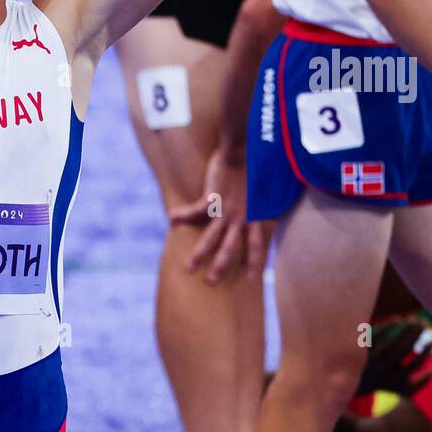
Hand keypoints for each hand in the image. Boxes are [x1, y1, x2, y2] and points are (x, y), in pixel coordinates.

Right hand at [167, 146, 266, 283]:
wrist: (243, 151)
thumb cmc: (252, 167)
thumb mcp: (260, 191)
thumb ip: (256, 204)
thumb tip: (258, 209)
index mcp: (255, 216)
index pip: (257, 244)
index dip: (254, 262)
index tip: (251, 278)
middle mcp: (242, 217)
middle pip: (231, 247)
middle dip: (221, 266)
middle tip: (212, 281)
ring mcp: (227, 209)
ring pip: (212, 237)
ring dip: (200, 253)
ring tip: (188, 266)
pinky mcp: (213, 199)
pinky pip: (194, 211)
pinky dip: (182, 215)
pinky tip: (171, 219)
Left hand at [354, 317, 431, 397]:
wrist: (349, 385)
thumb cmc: (381, 385)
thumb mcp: (400, 390)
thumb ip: (420, 385)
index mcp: (395, 379)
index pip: (415, 365)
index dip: (426, 353)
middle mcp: (383, 370)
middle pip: (404, 349)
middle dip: (417, 334)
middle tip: (425, 322)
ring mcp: (371, 360)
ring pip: (392, 342)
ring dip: (405, 329)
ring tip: (413, 319)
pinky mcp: (361, 350)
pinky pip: (376, 336)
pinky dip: (388, 326)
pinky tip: (398, 318)